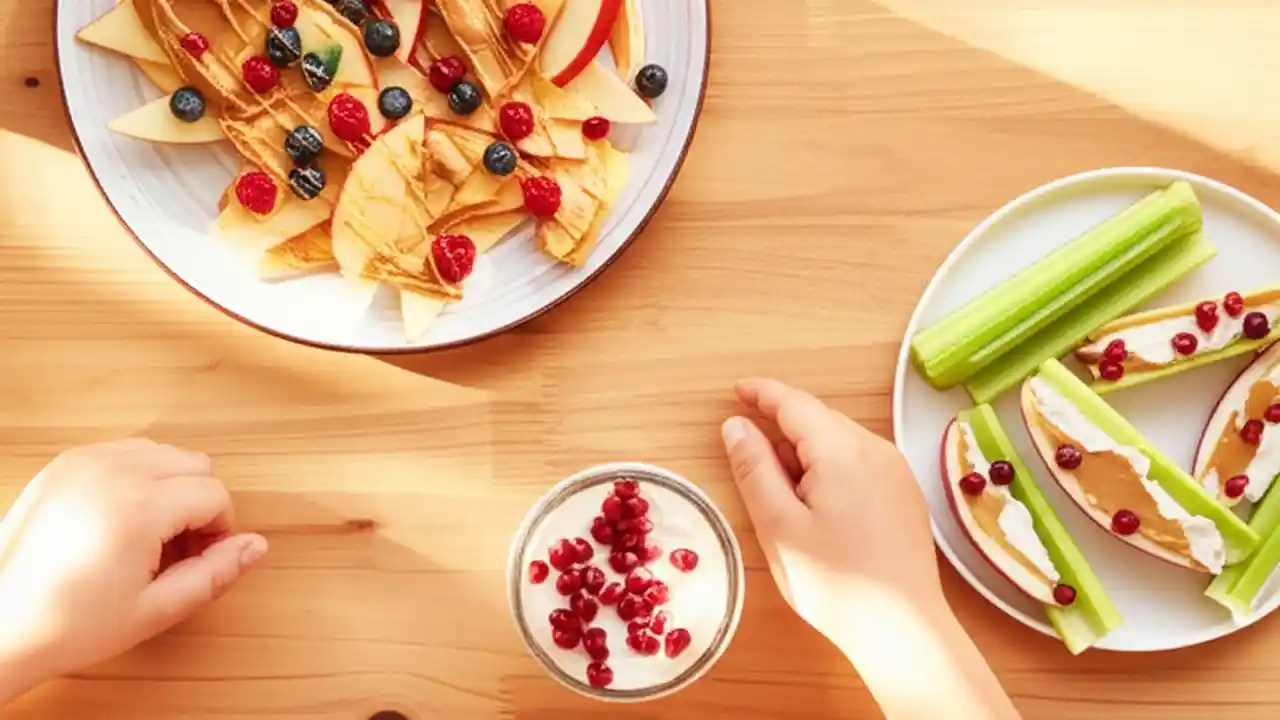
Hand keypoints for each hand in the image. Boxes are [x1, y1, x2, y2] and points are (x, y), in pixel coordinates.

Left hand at [0, 439, 266, 699]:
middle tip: (178, 550)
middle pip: (194, 464)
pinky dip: (136, 476)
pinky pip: (123, 452)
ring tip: (150, 535)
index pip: (215, 494)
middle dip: (198, 504)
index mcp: (140, 505)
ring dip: (170, 485)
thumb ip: (214, 573)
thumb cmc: (66, 624)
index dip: (220, 531)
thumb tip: (255, 546)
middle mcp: (113, 471)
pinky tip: (122, 519)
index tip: (202, 559)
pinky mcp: (61, 465)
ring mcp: (83, 463)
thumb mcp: (156, 609)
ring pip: (161, 453)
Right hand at [721, 380, 1019, 719]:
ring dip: (806, 450)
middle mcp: (875, 449)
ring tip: (782, 489)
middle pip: (819, 419)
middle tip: (749, 453)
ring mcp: (896, 471)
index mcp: (842, 451)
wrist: (902, 629)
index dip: (762, 393)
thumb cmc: (834, 582)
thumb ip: (754, 468)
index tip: (736, 391)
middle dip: (782, 425)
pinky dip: (830, 466)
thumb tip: (736, 426)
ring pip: (840, 441)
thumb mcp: (778, 525)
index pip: (794, 403)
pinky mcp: (905, 494)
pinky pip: (860, 461)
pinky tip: (817, 502)